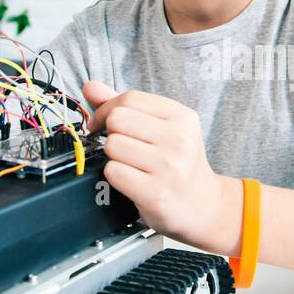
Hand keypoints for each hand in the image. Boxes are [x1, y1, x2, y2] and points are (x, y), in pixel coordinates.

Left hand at [84, 81, 239, 254]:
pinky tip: (131, 181)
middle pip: (117, 119)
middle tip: (120, 147)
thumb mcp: (163, 129)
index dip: (106, 109)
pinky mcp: (156, 193)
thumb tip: (90, 87)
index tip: (102, 123)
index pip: (129, 98)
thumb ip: (126, 107)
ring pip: (112, 145)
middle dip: (110, 133)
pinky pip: (113, 172)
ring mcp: (169, 167)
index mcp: (182, 117)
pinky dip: (115, 177)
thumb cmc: (178, 165)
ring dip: (113, 156)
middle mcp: (179, 140)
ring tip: (130, 165)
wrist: (203, 206)